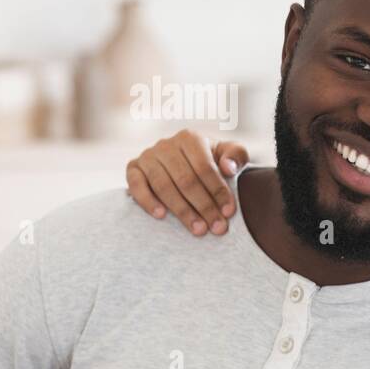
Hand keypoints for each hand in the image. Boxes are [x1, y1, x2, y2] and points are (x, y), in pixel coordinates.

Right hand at [124, 131, 250, 236]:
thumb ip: (237, 155)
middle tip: (217, 228)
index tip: (228, 213)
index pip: (205, 167)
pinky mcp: (132, 168)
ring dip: (182, 211)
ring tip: (198, 230)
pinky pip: (135, 185)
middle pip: (185, 180)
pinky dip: (147, 201)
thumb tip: (228, 168)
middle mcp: (166, 145)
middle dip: (204, 206)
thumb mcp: (230, 154)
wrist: (185, 163)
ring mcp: (147, 156)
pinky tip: (161, 216)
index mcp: (191, 138)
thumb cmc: (213, 161)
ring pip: (164, 186)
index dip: (217, 191)